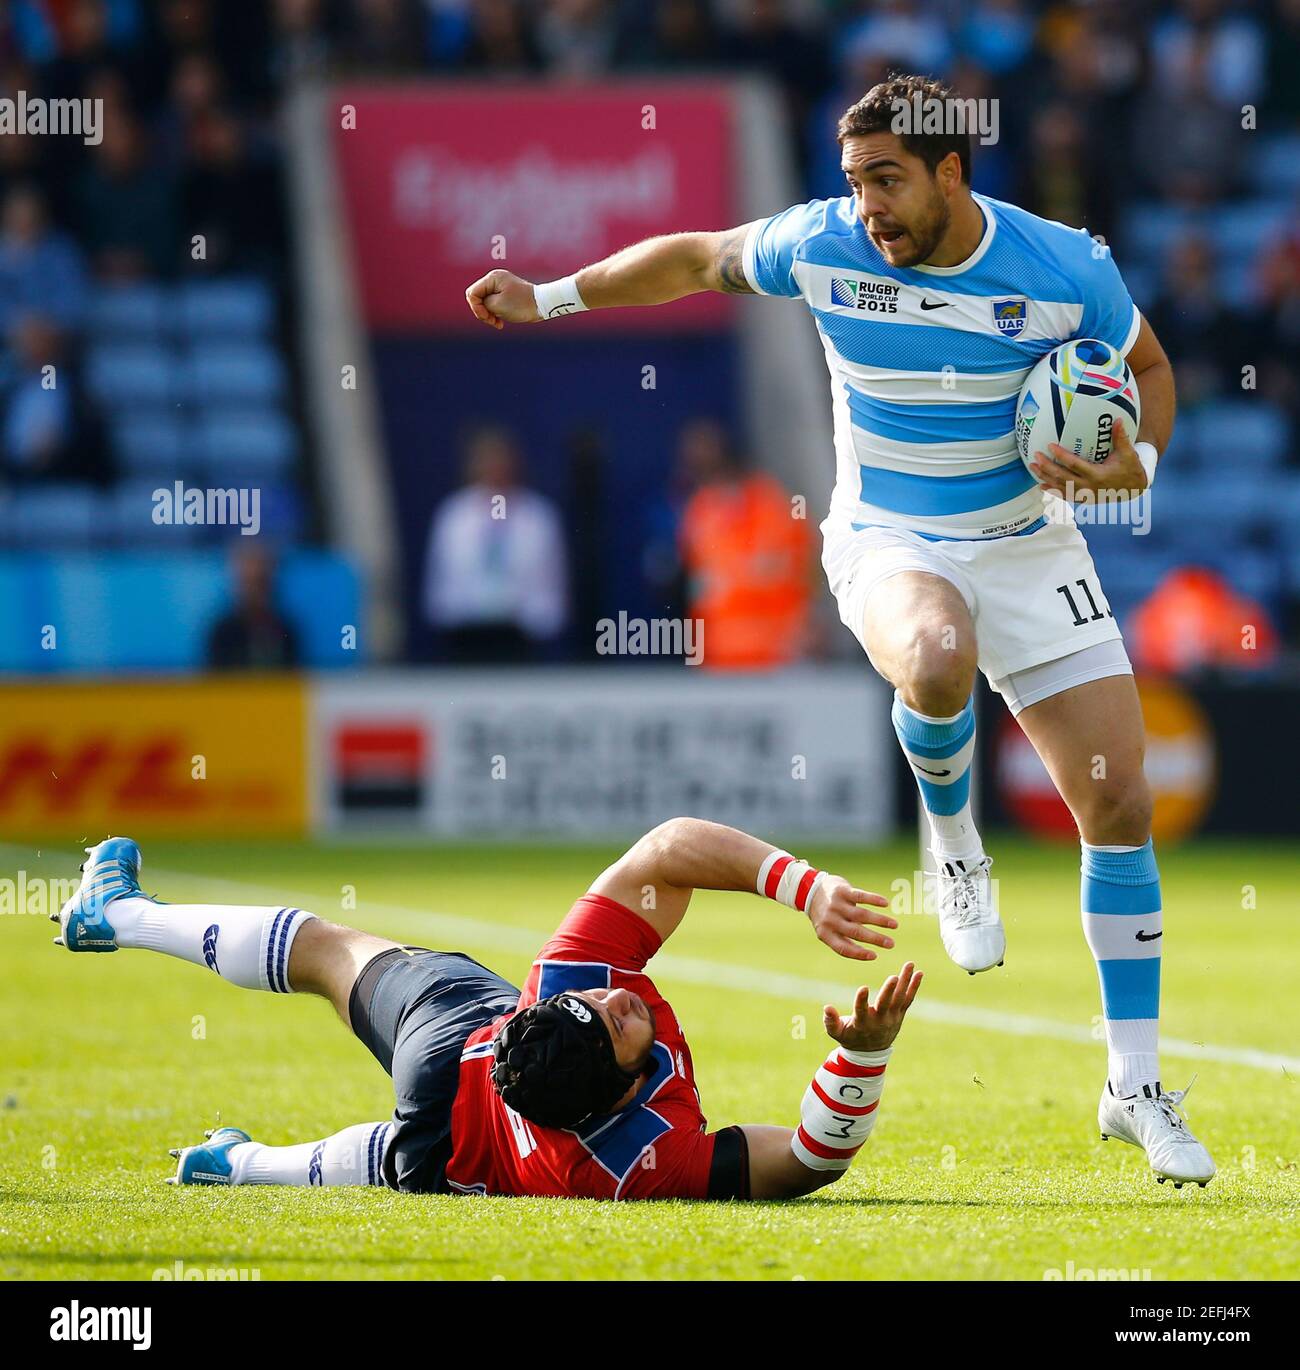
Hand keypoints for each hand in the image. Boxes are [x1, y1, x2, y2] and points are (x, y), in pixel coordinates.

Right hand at [465, 270, 540, 328]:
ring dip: (489, 315)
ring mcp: (499, 286)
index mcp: (492, 278)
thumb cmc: (521, 304)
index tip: (488, 318)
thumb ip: (482, 304)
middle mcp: (494, 279)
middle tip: (493, 321)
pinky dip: (495, 313)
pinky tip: (500, 322)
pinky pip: (492, 304)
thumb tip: (478, 304)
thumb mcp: (497, 305)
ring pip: (484, 303)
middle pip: (477, 298)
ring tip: (498, 323)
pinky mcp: (504, 293)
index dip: (476, 308)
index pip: (472, 294)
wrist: (541, 304)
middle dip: (482, 312)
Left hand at [806, 874, 896, 961]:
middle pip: (856, 932)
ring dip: (880, 920)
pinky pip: (860, 896)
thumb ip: (844, 939)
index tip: (875, 956)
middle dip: (875, 939)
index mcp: (825, 934)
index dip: (859, 954)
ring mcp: (836, 905)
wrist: (811, 890)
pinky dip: (874, 899)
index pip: (843, 948)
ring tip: (894, 925)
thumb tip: (867, 954)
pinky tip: (886, 903)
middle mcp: (830, 920)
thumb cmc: (826, 916)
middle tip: (891, 944)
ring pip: (861, 915)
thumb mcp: (828, 930)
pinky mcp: (842, 891)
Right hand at [823, 962, 921, 1052]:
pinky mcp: (899, 1014)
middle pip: (885, 1004)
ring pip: (899, 998)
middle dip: (889, 991)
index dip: (862, 1000)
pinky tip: (919, 974)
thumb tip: (827, 1007)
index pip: (861, 1010)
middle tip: (894, 977)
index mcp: (862, 1023)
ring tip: (910, 965)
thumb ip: (830, 1021)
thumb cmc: (850, 1037)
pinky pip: (908, 1000)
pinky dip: (914, 987)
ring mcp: (891, 1017)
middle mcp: (879, 1020)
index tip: (863, 987)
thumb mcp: (837, 1032)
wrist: (870, 1053)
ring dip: (906, 981)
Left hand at [1029, 418, 1146, 501]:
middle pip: (1062, 477)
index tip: (1050, 446)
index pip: (1075, 464)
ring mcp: (1084, 494)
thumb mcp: (1128, 454)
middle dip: (1047, 467)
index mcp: (1098, 475)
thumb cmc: (1130, 469)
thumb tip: (1118, 419)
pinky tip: (1041, 485)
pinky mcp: (1083, 499)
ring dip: (1045, 477)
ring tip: (1033, 467)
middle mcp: (1088, 486)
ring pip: (1060, 487)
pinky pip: (1064, 495)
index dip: (1061, 456)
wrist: (1134, 490)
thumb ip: (1121, 438)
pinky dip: (1052, 490)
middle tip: (1036, 456)